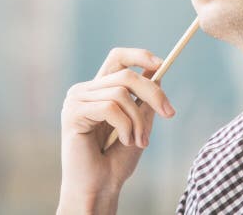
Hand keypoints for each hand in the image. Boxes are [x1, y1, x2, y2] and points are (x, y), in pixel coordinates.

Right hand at [57, 48, 176, 213]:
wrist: (100, 187)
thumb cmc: (117, 160)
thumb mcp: (140, 122)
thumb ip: (145, 98)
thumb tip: (158, 70)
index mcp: (99, 90)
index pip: (117, 57)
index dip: (139, 56)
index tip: (162, 63)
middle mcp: (84, 90)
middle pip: (126, 75)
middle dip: (154, 93)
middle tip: (170, 113)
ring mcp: (76, 100)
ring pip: (121, 93)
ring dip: (138, 120)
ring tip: (140, 141)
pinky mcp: (73, 113)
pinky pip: (110, 107)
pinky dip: (125, 126)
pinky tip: (125, 141)